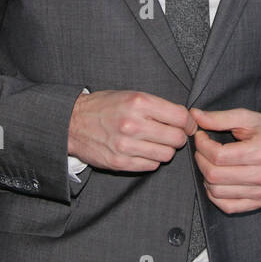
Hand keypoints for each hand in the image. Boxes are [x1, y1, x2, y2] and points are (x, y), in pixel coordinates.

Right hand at [68, 90, 195, 171]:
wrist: (72, 122)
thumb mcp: (131, 95)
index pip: (180, 117)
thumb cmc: (104, 106)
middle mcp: (133, 124)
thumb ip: (158, 106)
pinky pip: (150, 166)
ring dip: (165, 150)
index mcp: (139, 102)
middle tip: (172, 134)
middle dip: (178, 137)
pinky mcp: (119, 162)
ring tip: (156, 142)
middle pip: (176, 138)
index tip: (188, 125)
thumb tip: (186, 119)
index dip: (189, 123)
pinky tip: (143, 151)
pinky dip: (152, 160)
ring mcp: (126, 145)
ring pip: (166, 154)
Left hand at [190, 107, 260, 213]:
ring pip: (216, 191)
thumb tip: (194, 116)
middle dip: (201, 160)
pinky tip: (216, 181)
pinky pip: (227, 206)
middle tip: (203, 149)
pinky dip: (214, 195)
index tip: (201, 137)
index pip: (218, 155)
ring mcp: (260, 192)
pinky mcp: (257, 202)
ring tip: (210, 163)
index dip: (202, 145)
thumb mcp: (246, 118)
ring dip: (206, 176)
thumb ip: (219, 118)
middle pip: (215, 175)